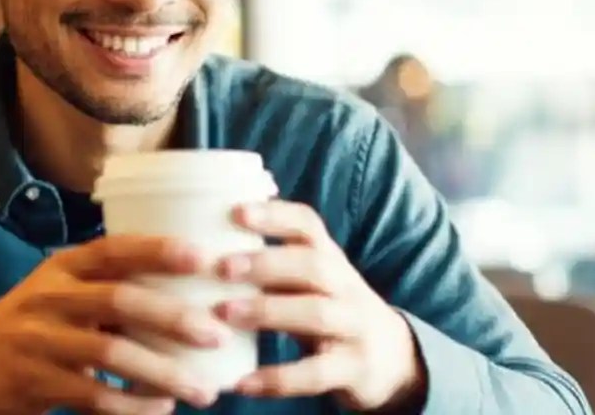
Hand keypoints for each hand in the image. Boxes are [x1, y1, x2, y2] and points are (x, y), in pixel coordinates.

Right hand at [0, 234, 228, 414]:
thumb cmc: (35, 322)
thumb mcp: (61, 291)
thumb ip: (108, 286)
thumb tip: (190, 289)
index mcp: (62, 267)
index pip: (113, 249)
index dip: (158, 250)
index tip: (204, 257)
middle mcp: (49, 297)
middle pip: (117, 300)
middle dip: (172, 318)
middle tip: (216, 334)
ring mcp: (38, 339)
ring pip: (109, 354)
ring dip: (161, 373)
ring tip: (202, 390)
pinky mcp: (33, 381)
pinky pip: (91, 395)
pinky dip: (131, 405)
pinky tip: (160, 407)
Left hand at [213, 201, 425, 411]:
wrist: (392, 359)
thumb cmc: (328, 307)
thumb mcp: (309, 278)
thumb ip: (271, 260)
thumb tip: (202, 239)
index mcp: (328, 257)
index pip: (308, 225)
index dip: (275, 215)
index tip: (236, 211)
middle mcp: (345, 287)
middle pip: (314, 265)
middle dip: (266, 263)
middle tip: (221, 267)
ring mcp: (353, 328)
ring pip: (317, 313)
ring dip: (267, 311)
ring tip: (222, 313)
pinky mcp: (352, 370)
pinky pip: (315, 374)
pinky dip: (278, 379)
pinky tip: (242, 383)